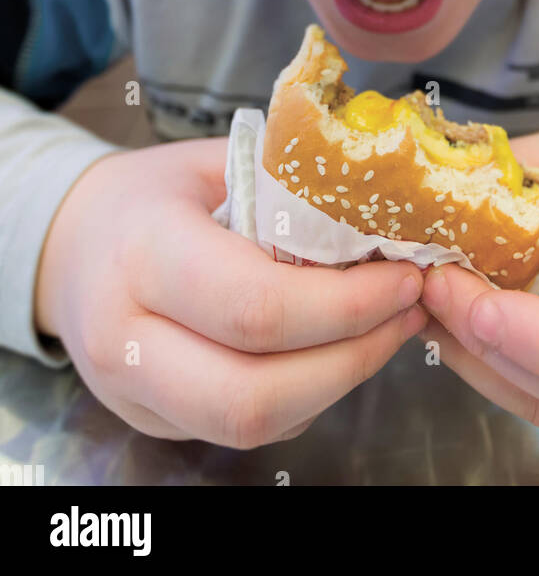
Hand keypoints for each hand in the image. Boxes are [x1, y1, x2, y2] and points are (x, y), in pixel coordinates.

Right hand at [34, 138, 427, 446]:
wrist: (72, 242)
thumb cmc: (155, 195)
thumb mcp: (214, 164)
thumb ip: (290, 189)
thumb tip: (391, 207)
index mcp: (142, 254)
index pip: (255, 307)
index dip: (345, 304)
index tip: (403, 276)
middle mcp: (127, 339)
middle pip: (255, 393)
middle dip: (354, 358)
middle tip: (409, 311)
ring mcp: (135, 394)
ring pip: (255, 426)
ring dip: (340, 383)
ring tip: (389, 328)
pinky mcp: (157, 423)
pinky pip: (249, 430)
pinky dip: (310, 394)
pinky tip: (343, 347)